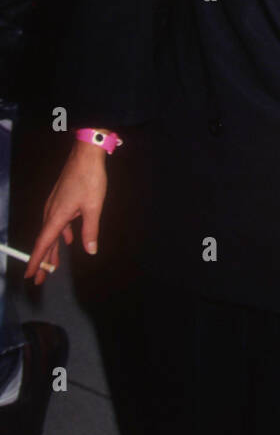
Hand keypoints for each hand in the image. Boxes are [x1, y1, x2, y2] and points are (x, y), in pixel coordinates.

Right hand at [25, 143, 108, 284]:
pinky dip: (60, 234)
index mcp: (57, 216)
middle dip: (43, 261)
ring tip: (53, 265)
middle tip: (40, 279)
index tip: (31, 275)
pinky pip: (57, 223)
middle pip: (45, 241)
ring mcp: (55, 205)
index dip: (37, 261)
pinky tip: (67, 240)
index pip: (44, 243)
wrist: (85, 155)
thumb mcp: (94, 207)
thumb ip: (90, 230)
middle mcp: (51, 212)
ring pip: (51, 232)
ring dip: (52, 249)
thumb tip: (90, 250)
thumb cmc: (90, 179)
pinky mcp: (60, 200)